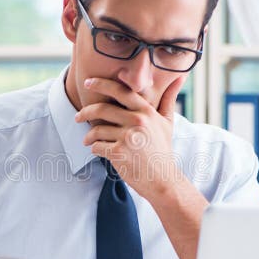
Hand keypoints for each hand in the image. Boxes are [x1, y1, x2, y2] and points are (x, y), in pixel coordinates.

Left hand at [75, 76, 185, 199]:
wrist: (163, 180)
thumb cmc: (162, 150)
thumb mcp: (167, 123)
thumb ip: (169, 99)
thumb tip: (180, 77)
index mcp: (146, 111)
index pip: (120, 91)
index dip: (101, 84)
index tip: (88, 83)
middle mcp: (137, 121)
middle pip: (102, 109)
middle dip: (85, 112)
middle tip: (78, 116)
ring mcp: (127, 137)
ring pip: (96, 130)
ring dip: (88, 136)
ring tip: (87, 140)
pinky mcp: (118, 153)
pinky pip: (97, 146)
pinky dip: (94, 149)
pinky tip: (98, 151)